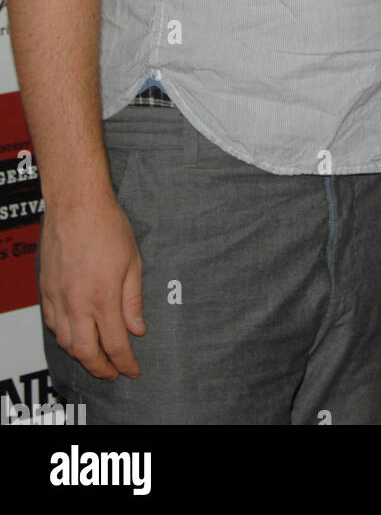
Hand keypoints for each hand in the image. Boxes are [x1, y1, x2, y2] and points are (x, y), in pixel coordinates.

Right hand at [38, 195, 145, 379]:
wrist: (76, 205)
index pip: (115, 344)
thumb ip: (133, 300)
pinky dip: (64, 336)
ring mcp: (58, 297)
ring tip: (97, 357)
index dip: (125, 363)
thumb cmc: (108, 227)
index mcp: (103, 298)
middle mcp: (77, 303)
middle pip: (86, 352)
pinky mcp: (47, 289)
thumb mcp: (133, 262)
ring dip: (82, 354)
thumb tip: (138, 329)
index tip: (133, 371)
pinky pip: (52, 323)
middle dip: (101, 368)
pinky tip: (75, 333)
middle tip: (114, 372)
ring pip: (65, 341)